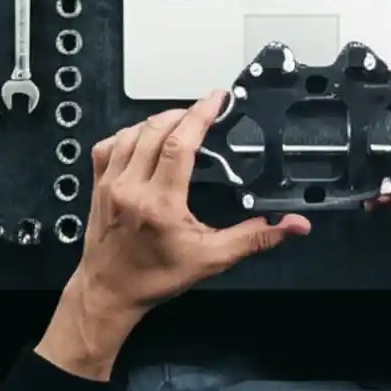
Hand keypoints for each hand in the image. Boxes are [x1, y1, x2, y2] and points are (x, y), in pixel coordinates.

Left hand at [36, 91, 311, 380]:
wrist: (110, 292)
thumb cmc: (155, 277)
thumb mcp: (211, 259)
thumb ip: (254, 238)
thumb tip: (292, 225)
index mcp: (160, 203)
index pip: (178, 143)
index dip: (200, 114)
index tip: (216, 99)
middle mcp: (131, 187)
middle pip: (155, 130)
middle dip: (183, 113)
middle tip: (205, 111)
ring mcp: (110, 183)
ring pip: (131, 132)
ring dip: (158, 121)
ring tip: (179, 122)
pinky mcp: (98, 184)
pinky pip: (109, 144)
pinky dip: (129, 134)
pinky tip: (143, 138)